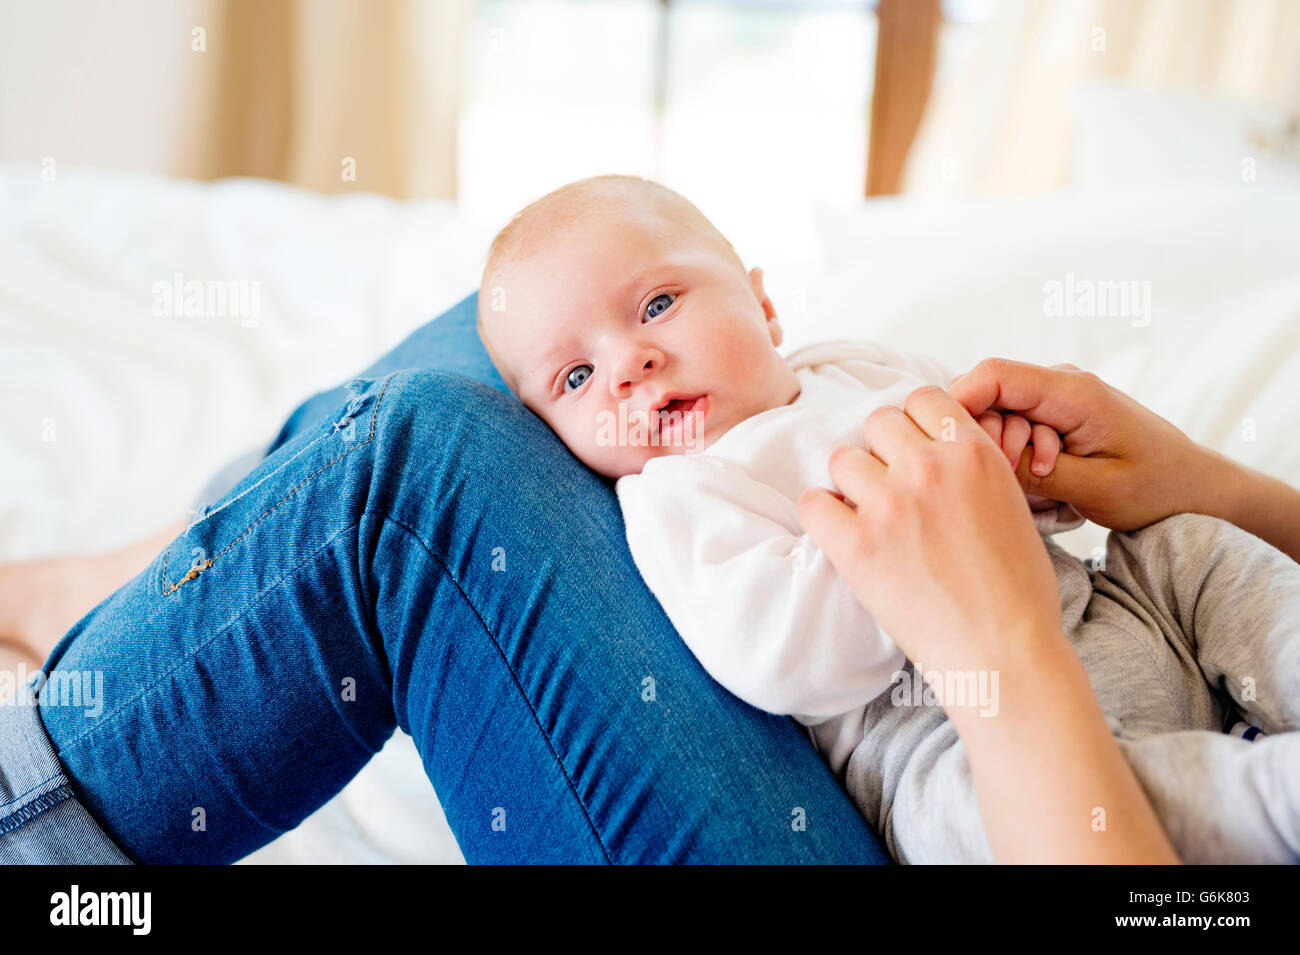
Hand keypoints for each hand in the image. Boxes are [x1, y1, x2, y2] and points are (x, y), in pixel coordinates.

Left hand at [796, 386, 1064, 679]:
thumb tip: (930, 450)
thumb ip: (971, 468)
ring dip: (851, 484)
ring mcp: (889, 504)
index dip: (914, 425)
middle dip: (881, 452)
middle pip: (878, 423)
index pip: (923, 398)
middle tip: (890, 490)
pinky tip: (841, 536)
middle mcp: (929, 468)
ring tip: (868, 518)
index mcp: (974, 453)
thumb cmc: (1017, 591)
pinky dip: (822, 517)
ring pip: (843, 459)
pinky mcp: (855, 545)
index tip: (913, 453)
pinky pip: (813, 504)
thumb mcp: (1013, 504)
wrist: (1004, 654)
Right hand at [948, 359, 1220, 530]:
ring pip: (996, 412)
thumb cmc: (1156, 488)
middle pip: (987, 394)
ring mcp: (1055, 395)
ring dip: (1007, 448)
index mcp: (1074, 392)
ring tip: (1049, 477)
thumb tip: (975, 455)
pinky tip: (1047, 473)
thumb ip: (1029, 470)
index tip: (955, 449)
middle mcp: (1060, 382)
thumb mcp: (1093, 489)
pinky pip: (1012, 423)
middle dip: (989, 438)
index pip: (993, 375)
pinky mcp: (1053, 412)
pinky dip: (1016, 451)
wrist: (1195, 486)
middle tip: (1029, 476)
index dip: (959, 404)